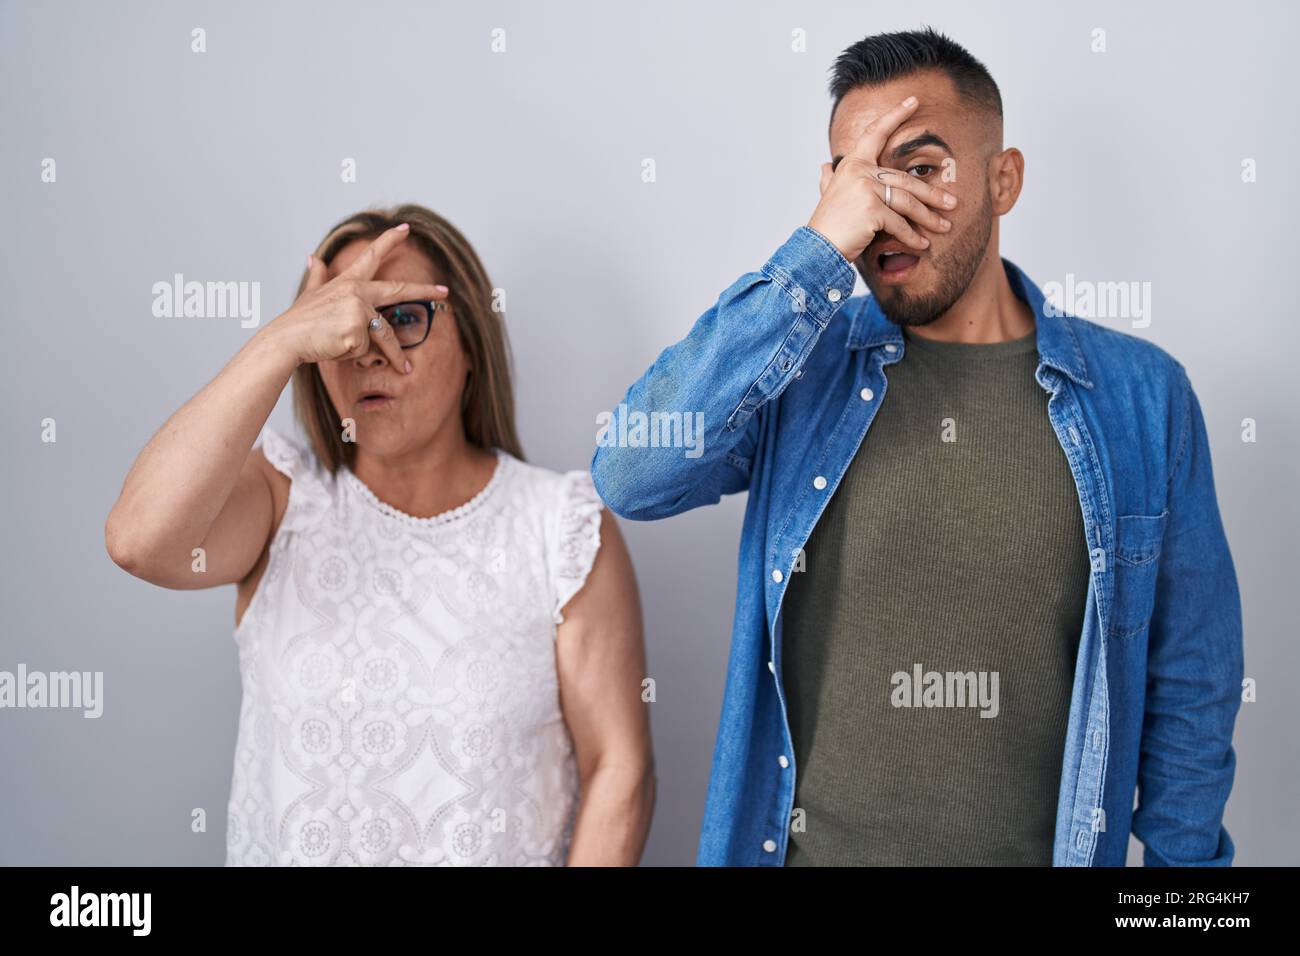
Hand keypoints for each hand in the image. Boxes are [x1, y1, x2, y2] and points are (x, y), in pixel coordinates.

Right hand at [266, 224, 448, 371]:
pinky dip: (356, 355)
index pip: (372, 257)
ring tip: (402, 369)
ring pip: (384, 335)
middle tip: (445, 292)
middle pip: (398, 291)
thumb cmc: (299, 321)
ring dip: (394, 356)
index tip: (406, 229)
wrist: (285, 341)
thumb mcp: (310, 295)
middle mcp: (357, 293)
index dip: (389, 241)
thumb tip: (313, 257)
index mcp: (348, 283)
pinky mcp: (357, 331)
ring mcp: (358, 311)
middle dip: (424, 291)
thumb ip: (318, 276)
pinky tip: (338, 349)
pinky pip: (367, 349)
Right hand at [807, 95, 957, 261]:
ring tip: (944, 227)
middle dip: (932, 194)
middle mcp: (860, 172)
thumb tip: (825, 165)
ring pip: (908, 202)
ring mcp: (866, 189)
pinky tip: (922, 245)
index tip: (913, 101)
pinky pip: (899, 223)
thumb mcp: (828, 195)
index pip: (875, 134)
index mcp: (852, 164)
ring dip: (928, 217)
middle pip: (906, 180)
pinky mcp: (872, 210)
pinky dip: (912, 237)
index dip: (895, 115)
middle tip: (952, 203)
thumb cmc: (827, 225)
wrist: (816, 249)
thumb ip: (830, 179)